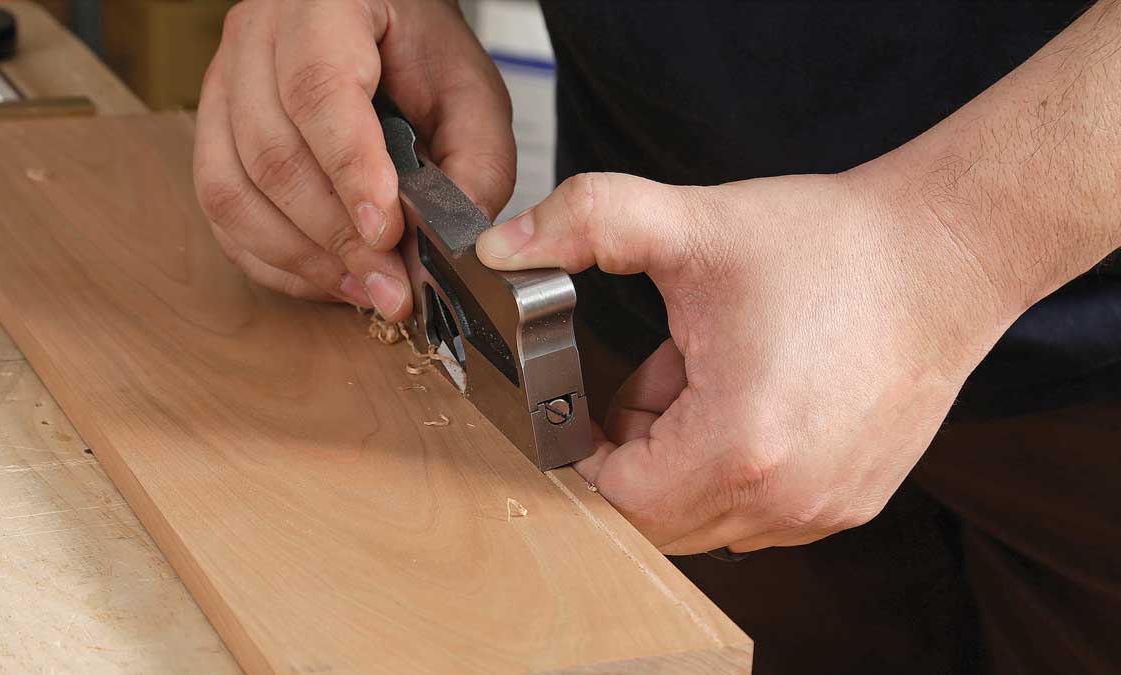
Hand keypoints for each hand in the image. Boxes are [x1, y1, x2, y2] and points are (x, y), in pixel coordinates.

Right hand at [194, 0, 514, 319]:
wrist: (381, 24)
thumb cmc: (420, 51)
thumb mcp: (471, 95)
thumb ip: (476, 162)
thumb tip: (453, 240)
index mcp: (320, 6)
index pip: (318, 91)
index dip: (350, 169)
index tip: (387, 231)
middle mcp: (255, 40)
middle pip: (272, 154)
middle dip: (335, 236)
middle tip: (391, 285)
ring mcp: (222, 89)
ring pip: (233, 191)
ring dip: (302, 257)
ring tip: (366, 288)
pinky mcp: (213, 137)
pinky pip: (223, 216)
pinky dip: (275, 261)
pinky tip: (330, 278)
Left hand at [477, 170, 1016, 552]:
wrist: (947, 253)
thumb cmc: (830, 246)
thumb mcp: (693, 225)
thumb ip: (584, 224)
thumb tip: (502, 248)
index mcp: (740, 444)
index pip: (619, 499)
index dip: (587, 454)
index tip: (589, 403)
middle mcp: (787, 498)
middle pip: (659, 518)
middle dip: (635, 453)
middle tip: (659, 376)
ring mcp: (824, 510)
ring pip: (707, 519)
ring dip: (682, 460)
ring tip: (711, 378)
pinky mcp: (850, 503)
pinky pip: (757, 514)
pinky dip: (733, 469)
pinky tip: (755, 396)